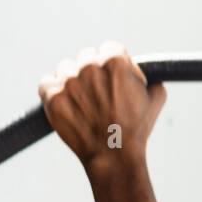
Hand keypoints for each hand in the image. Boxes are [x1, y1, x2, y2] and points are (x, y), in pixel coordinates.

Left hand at [39, 41, 166, 171]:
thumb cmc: (136, 129)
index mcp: (115, 62)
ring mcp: (68, 81)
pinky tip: (65, 102)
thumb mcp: (155, 99)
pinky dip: (52, 90)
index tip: (114, 76)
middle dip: (92, 70)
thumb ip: (150, 80)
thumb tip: (147, 76)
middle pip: (86, 56)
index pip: (110, 47)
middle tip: (98, 90)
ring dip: (71, 79)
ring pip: (65, 67)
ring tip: (81, 99)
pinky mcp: (52, 97)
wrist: (113, 155)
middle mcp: (89, 67)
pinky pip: (46, 82)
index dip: (115, 62)